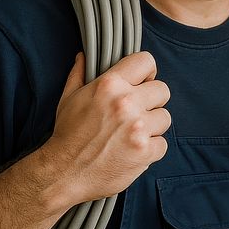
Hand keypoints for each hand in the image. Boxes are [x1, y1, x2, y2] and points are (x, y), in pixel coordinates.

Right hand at [47, 51, 171, 202]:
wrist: (63, 172)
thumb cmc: (67, 135)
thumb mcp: (69, 99)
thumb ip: (80, 74)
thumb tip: (84, 56)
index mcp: (109, 85)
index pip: (146, 61)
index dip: (146, 72)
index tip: (142, 82)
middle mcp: (127, 103)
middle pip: (162, 90)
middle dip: (151, 101)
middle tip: (136, 113)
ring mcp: (138, 128)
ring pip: (165, 118)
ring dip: (152, 126)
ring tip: (133, 134)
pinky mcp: (145, 152)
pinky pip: (162, 144)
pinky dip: (151, 149)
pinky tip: (132, 151)